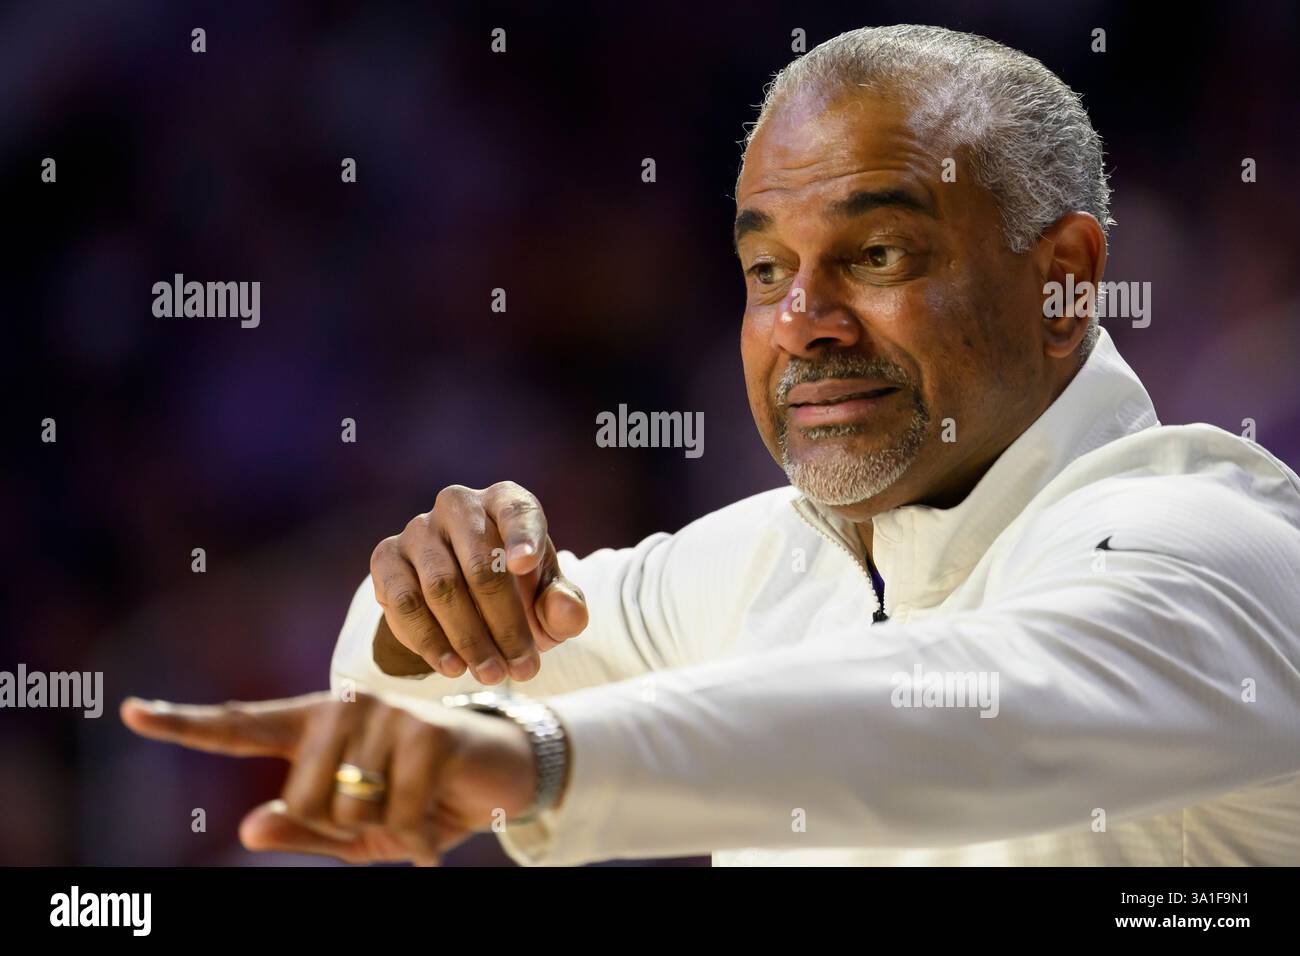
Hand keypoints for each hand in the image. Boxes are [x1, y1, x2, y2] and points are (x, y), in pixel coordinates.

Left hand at [120, 691, 538, 865]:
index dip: (185, 725)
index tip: (131, 712)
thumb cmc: (421, 799)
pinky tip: (435, 818)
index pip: (242, 727)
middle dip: (343, 826)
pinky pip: (391, 815)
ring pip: (346, 810)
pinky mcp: (424, 732)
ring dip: (384, 830)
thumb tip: (247, 826)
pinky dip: (414, 836)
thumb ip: (303, 830)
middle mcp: (343, 708)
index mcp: (315, 726)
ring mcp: (384, 714)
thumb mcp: (357, 833)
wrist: (501, 777)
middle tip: (387, 809)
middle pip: (300, 798)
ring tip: (416, 804)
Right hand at [370, 482, 587, 682]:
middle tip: (522, 667)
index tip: (526, 563)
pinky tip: (452, 666)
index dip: (522, 536)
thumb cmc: (518, 591)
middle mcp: (458, 506)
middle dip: (503, 623)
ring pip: (441, 586)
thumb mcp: (548, 600)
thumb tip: (568, 612)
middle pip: (479, 564)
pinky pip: (404, 601)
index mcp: (505, 502)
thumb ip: (565, 606)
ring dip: (468, 638)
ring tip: (491, 674)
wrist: (464, 599)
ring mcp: (418, 529)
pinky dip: (429, 640)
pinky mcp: (387, 557)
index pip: (516, 510)